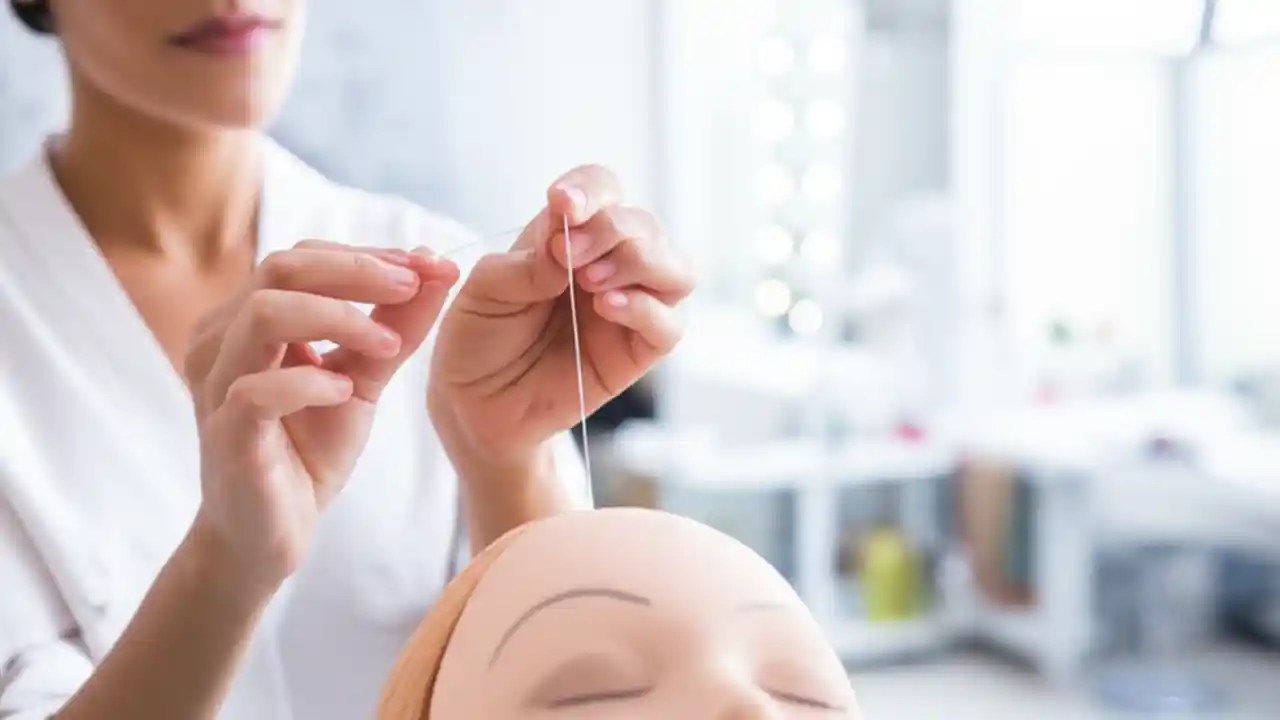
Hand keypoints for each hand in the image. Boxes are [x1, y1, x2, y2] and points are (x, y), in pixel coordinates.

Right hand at [184, 242, 458, 592]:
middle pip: (280, 268)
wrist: (270, 534)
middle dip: (357, 271)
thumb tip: (438, 268)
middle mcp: (221, 340)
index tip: (424, 265)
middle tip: (413, 286)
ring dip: (339, 318)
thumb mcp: (362, 379)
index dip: (364, 256)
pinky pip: (257, 390)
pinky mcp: (224, 433)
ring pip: (265, 314)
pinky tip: (345, 393)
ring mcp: (216, 385)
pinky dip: (310, 382)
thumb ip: (395, 327)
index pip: (301, 257)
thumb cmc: (307, 450)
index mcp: (246, 319)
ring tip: (388, 346)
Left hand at [430, 165, 694, 471]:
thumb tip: (565, 242)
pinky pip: (670, 323)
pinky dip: (645, 308)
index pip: (603, 190)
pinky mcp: (638, 351)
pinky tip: (607, 308)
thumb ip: (525, 264)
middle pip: (643, 224)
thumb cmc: (479, 340)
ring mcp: (630, 307)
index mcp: (569, 236)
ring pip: (675, 268)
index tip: (562, 204)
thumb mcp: (484, 293)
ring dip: (638, 263)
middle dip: (610, 230)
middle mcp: (608, 264)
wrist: (476, 405)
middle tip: (568, 254)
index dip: (590, 190)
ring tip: (590, 282)